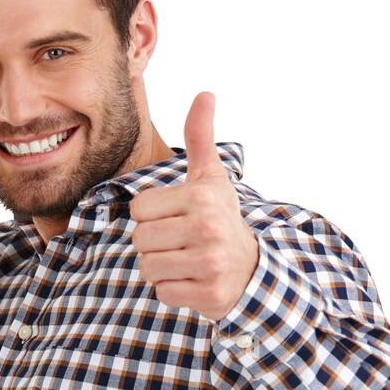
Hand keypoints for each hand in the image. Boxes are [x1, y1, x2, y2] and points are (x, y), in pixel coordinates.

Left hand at [129, 92, 258, 321]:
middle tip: (181, 243)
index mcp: (202, 197)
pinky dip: (172, 290)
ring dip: (161, 268)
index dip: (152, 216)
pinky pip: (162, 293)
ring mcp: (210, 264)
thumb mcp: (212, 178)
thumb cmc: (221, 219)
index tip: (178, 218)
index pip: (138, 210)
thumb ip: (201, 137)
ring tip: (185, 261)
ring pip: (148, 268)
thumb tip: (205, 94)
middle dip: (154, 244)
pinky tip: (192, 281)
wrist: (251, 271)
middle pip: (140, 239)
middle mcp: (208, 228)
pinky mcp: (209, 295)